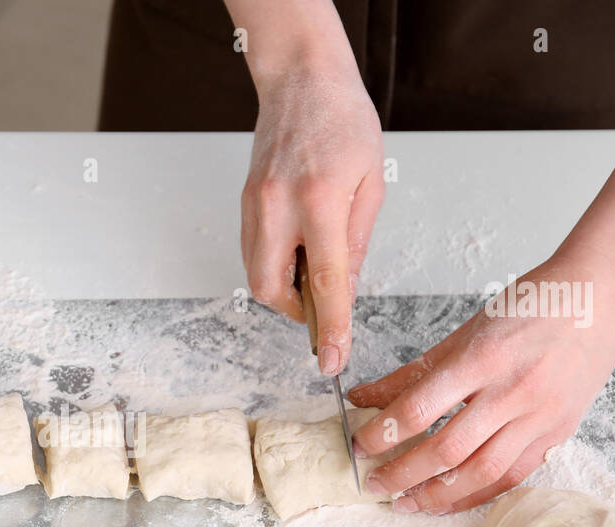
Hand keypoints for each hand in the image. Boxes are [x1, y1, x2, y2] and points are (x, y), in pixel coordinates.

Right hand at [241, 70, 384, 374]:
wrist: (301, 79)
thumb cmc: (344, 121)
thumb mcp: (370, 183)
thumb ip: (356, 241)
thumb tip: (344, 290)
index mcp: (318, 200)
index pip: (324, 281)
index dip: (331, 326)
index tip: (333, 359)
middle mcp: (277, 206)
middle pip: (273, 290)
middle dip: (298, 311)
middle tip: (324, 303)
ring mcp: (253, 205)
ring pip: (257, 276)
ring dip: (286, 288)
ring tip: (313, 268)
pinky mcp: (244, 203)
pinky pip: (252, 254)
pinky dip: (275, 266)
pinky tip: (297, 250)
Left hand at [347, 254, 614, 513]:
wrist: (599, 296)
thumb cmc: (531, 307)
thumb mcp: (465, 332)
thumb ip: (413, 372)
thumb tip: (363, 399)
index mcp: (482, 359)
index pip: (419, 409)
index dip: (382, 435)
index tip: (359, 447)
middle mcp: (512, 392)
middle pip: (446, 449)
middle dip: (402, 474)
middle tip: (374, 484)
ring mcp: (539, 416)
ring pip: (481, 472)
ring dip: (437, 495)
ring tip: (407, 503)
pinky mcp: (558, 432)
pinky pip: (513, 475)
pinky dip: (477, 493)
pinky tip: (450, 500)